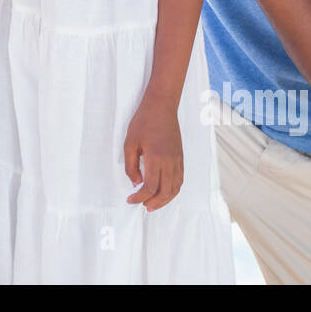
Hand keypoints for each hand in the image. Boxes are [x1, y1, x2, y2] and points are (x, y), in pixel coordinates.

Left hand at [124, 94, 183, 210]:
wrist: (162, 106)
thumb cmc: (144, 121)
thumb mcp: (129, 143)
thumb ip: (131, 166)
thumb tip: (136, 182)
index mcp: (156, 158)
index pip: (150, 187)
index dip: (139, 197)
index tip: (130, 199)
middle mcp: (170, 162)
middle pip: (165, 192)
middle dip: (153, 202)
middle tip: (141, 205)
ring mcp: (177, 160)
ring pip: (175, 188)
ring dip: (164, 199)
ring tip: (152, 203)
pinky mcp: (180, 157)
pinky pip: (180, 179)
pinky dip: (173, 190)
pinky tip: (164, 191)